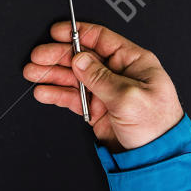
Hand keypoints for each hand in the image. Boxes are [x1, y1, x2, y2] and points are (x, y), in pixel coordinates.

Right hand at [23, 21, 183, 151]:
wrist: (156, 158)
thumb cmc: (157, 126)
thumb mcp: (129, 97)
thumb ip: (101, 78)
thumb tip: (80, 60)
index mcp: (133, 62)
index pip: (102, 39)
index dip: (78, 34)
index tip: (57, 32)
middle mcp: (118, 74)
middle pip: (82, 57)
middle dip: (58, 55)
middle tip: (38, 57)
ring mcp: (106, 92)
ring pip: (73, 77)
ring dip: (52, 74)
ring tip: (33, 73)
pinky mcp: (97, 109)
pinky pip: (72, 97)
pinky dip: (56, 94)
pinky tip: (43, 91)